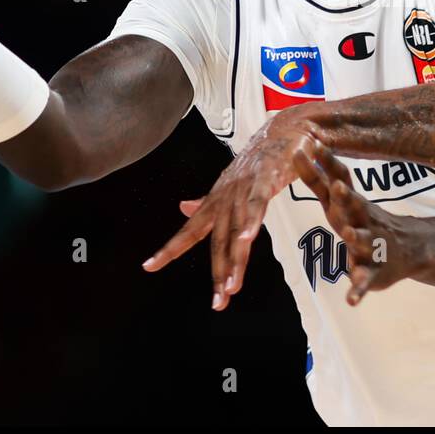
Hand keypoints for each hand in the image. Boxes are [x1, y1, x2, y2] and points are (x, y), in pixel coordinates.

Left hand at [141, 109, 316, 309]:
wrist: (285, 131)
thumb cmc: (259, 161)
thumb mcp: (231, 183)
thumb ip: (208, 201)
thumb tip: (182, 208)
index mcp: (216, 200)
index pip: (190, 230)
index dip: (170, 248)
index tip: (149, 267)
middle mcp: (225, 197)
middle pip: (217, 240)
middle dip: (217, 272)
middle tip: (218, 302)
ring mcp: (244, 188)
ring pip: (237, 230)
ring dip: (235, 259)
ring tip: (232, 287)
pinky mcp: (265, 179)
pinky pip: (258, 204)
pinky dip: (252, 222)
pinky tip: (248, 241)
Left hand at [291, 138, 419, 304]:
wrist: (410, 248)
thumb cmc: (365, 220)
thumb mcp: (344, 200)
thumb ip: (322, 178)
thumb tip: (302, 148)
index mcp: (353, 204)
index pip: (340, 179)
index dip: (327, 164)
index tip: (313, 145)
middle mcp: (364, 220)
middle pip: (354, 206)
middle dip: (346, 197)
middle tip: (337, 186)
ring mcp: (371, 246)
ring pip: (363, 240)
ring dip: (356, 237)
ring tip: (349, 234)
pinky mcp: (374, 272)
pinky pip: (364, 283)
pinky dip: (357, 291)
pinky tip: (350, 300)